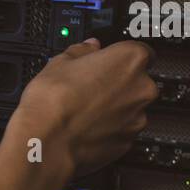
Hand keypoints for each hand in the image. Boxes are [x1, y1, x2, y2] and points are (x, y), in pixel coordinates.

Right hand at [10, 38, 158, 178]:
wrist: (47, 141)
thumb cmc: (54, 101)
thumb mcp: (59, 62)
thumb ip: (81, 51)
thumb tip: (87, 48)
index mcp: (130, 59)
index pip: (139, 51)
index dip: (118, 56)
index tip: (105, 61)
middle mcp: (142, 88)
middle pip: (137, 81)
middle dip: (118, 84)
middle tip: (89, 87)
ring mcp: (137, 117)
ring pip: (130, 108)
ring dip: (113, 107)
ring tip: (84, 110)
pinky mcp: (128, 142)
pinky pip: (122, 130)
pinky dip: (108, 128)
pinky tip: (86, 127)